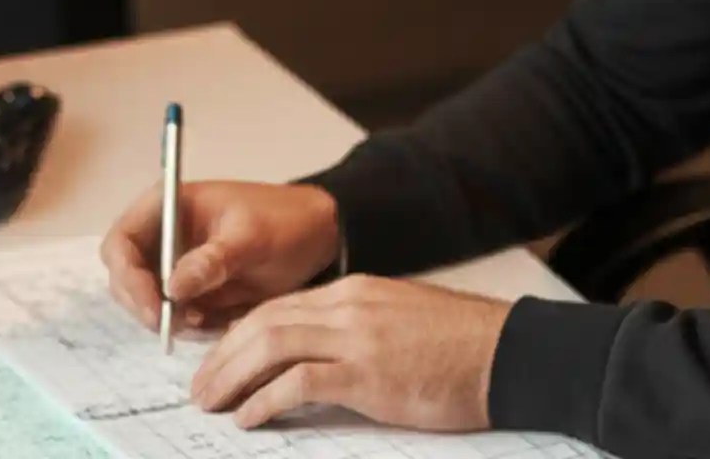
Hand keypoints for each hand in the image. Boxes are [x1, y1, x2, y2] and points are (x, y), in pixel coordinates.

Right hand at [100, 181, 339, 329]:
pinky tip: (223, 321)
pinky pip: (179, 316)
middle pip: (126, 280)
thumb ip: (213, 260)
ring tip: (213, 320)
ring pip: (151, 303)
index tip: (155, 308)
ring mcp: (177, 265)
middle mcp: (164, 236)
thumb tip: (173, 288)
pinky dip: (194, 326)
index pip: (121, 243)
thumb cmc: (287, 222)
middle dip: (148, 307)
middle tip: (183, 326)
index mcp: (168, 207)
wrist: (321, 236)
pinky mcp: (195, 290)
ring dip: (174, 320)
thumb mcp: (253, 238)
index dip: (127, 278)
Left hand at [189, 274, 512, 430]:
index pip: (279, 306)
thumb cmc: (464, 346)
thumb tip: (321, 357)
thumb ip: (359, 329)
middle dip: (221, 356)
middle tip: (199, 387)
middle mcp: (349, 305)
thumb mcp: (402, 321)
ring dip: (231, 376)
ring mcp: (358, 337)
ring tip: (210, 403)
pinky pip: (299, 382)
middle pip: (263, 322)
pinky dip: (265, 400)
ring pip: (270, 345)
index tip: (220, 361)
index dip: (239, 335)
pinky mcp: (368, 373)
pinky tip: (249, 417)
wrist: (509, 352)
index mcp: (356, 290)